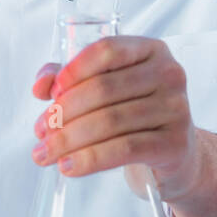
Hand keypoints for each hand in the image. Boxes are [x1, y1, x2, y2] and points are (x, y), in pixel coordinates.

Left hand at [30, 36, 203, 202]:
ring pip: (109, 122)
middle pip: (102, 89)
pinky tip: (69, 166)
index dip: (73, 70)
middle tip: (41, 131)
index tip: (50, 93)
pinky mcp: (174, 143)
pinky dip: (90, 159)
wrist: (174, 152)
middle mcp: (169, 74)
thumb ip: (70, 78)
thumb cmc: (134, 113)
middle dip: (63, 113)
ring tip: (45, 153)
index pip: (106, 50)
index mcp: (151, 50)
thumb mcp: (107, 88)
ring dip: (68, 140)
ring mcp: (176, 109)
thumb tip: (40, 86)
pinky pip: (124, 149)